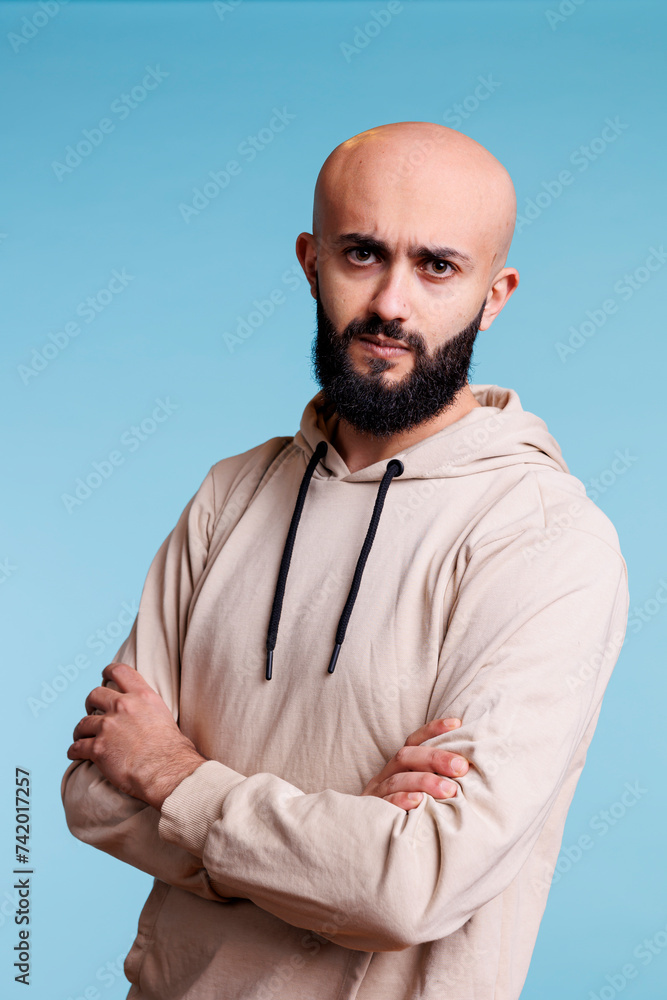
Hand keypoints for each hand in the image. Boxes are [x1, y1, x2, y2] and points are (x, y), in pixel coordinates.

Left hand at [67, 663, 206, 810]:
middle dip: (91, 703)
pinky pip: (77, 747)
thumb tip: (148, 718)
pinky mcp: (98, 748)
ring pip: (83, 722)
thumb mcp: (165, 717)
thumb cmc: (173, 751)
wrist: (167, 772)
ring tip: (82, 737)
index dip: (108, 671)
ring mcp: (108, 727)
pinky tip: (74, 754)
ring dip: (81, 730)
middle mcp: (123, 706)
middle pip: (95, 694)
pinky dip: (74, 750)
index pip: (120, 671)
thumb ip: (150, 710)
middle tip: (93, 712)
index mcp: (142, 696)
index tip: (104, 676)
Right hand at [360, 717, 468, 811]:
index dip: (433, 730)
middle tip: (461, 767)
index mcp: (397, 768)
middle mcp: (385, 776)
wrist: (362, 845)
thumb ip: (436, 782)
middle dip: (435, 758)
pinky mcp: (371, 814)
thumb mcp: (418, 796)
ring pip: (397, 780)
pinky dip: (401, 800)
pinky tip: (419, 802)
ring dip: (425, 782)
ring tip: (449, 790)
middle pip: (406, 756)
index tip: (457, 723)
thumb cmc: (404, 818)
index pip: (414, 742)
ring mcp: (376, 795)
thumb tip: (468, 771)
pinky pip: (385, 804)